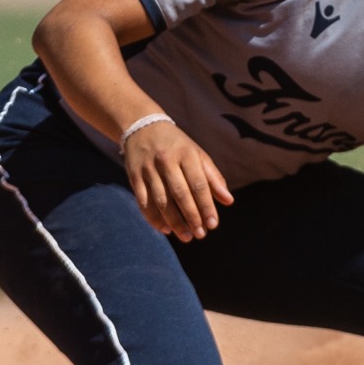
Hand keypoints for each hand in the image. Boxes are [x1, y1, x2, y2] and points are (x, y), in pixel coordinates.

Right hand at [122, 120, 234, 240]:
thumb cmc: (178, 146)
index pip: (198, 184)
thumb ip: (213, 178)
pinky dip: (153, 217)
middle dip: (191, 217)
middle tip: (200, 234)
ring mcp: (148, 169)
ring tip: (186, 236)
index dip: (206, 206)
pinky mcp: (134, 176)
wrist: (143, 127)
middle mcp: (166, 161)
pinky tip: (165, 229)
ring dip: (174, 222)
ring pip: (161, 200)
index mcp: (186, 154)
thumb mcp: (198, 155)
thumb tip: (229, 201)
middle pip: (179, 194)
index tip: (213, 224)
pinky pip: (143, 201)